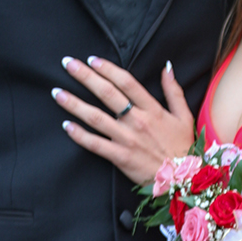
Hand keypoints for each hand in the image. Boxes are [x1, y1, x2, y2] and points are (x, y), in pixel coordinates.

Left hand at [54, 54, 195, 183]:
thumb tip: (167, 67)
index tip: (92, 59)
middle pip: (107, 93)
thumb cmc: (183, 148)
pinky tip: (66, 126)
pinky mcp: (120, 157)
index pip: (126, 82)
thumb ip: (174, 90)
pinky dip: (79, 135)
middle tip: (68, 63)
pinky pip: (95, 144)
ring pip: (95, 117)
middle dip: (85, 76)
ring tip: (57, 93)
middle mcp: (137, 121)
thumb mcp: (184, 116)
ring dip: (74, 104)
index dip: (107, 68)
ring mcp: (127, 139)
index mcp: (152, 109)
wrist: (183, 180)